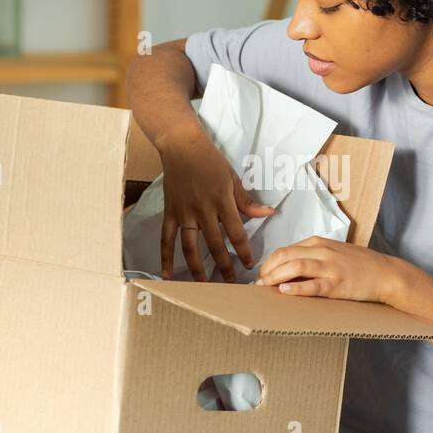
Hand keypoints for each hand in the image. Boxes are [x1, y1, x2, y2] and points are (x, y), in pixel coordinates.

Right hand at [158, 126, 274, 281]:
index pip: (236, 233)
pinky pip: (166, 239)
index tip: (251, 265)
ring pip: (190, 247)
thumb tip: (267, 214)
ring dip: (197, 269)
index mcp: (222, 201)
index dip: (244, 251)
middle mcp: (202, 210)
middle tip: (232, 284)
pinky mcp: (170, 213)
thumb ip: (247, 201)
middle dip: (225, 266)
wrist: (181, 146)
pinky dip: (165, 258)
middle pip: (214, 245)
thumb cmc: (210, 160)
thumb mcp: (232, 178)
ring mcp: (184, 213)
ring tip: (204, 286)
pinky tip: (166, 275)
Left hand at [254, 236, 405, 304]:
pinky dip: (297, 288)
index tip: (261, 275)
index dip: (268, 263)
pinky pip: (313, 285)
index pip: (284, 249)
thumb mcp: (333, 252)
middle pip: (285, 255)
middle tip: (258, 284)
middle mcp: (322, 252)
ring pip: (295, 266)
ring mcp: (330, 268)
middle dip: (267, 270)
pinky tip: (284, 291)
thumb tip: (288, 267)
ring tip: (264, 287)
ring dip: (275, 277)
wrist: (385, 273)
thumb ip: (312, 255)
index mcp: (318, 243)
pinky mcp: (338, 284)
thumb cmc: (359, 265)